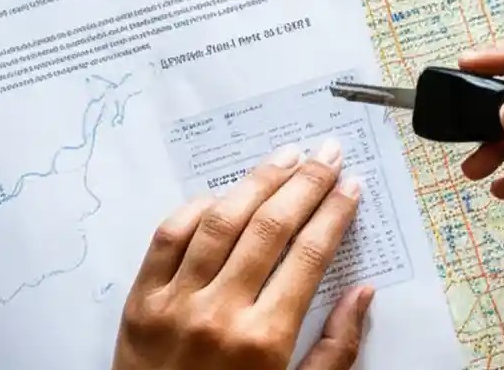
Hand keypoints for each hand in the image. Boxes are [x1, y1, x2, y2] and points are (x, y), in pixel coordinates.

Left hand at [114, 139, 373, 369]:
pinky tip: (222, 193)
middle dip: (305, 184)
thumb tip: (364, 293)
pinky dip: (195, 209)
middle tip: (326, 154)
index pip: (309, 256)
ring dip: (256, 182)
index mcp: (264, 341)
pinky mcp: (140, 302)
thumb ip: (335, 350)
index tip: (350, 186)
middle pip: (270, 228)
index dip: (334, 214)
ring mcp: (174, 304)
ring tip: (285, 157)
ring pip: (220, 222)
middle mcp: (219, 314)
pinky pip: (167, 237)